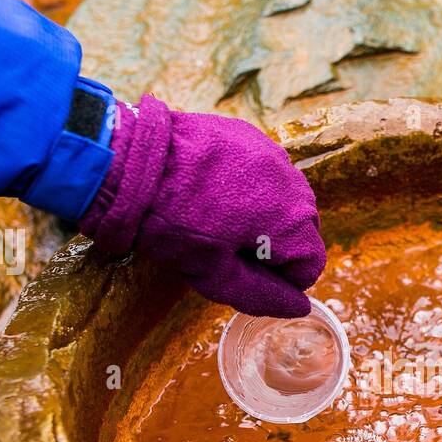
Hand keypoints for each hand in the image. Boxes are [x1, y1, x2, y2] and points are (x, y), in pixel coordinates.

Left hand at [79, 95, 325, 317]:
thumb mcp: (215, 275)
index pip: (310, 265)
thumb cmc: (171, 225)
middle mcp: (293, 182)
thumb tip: (299, 307)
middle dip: (275, 246)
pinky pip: (264, 171)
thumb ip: (263, 295)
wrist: (131, 163)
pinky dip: (250, 186)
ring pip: (284, 199)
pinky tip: (214, 189)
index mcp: (291, 222)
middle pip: (302, 230)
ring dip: (265, 215)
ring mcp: (272, 152)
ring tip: (221, 218)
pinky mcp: (248, 134)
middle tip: (230, 250)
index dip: (281, 280)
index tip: (245, 275)